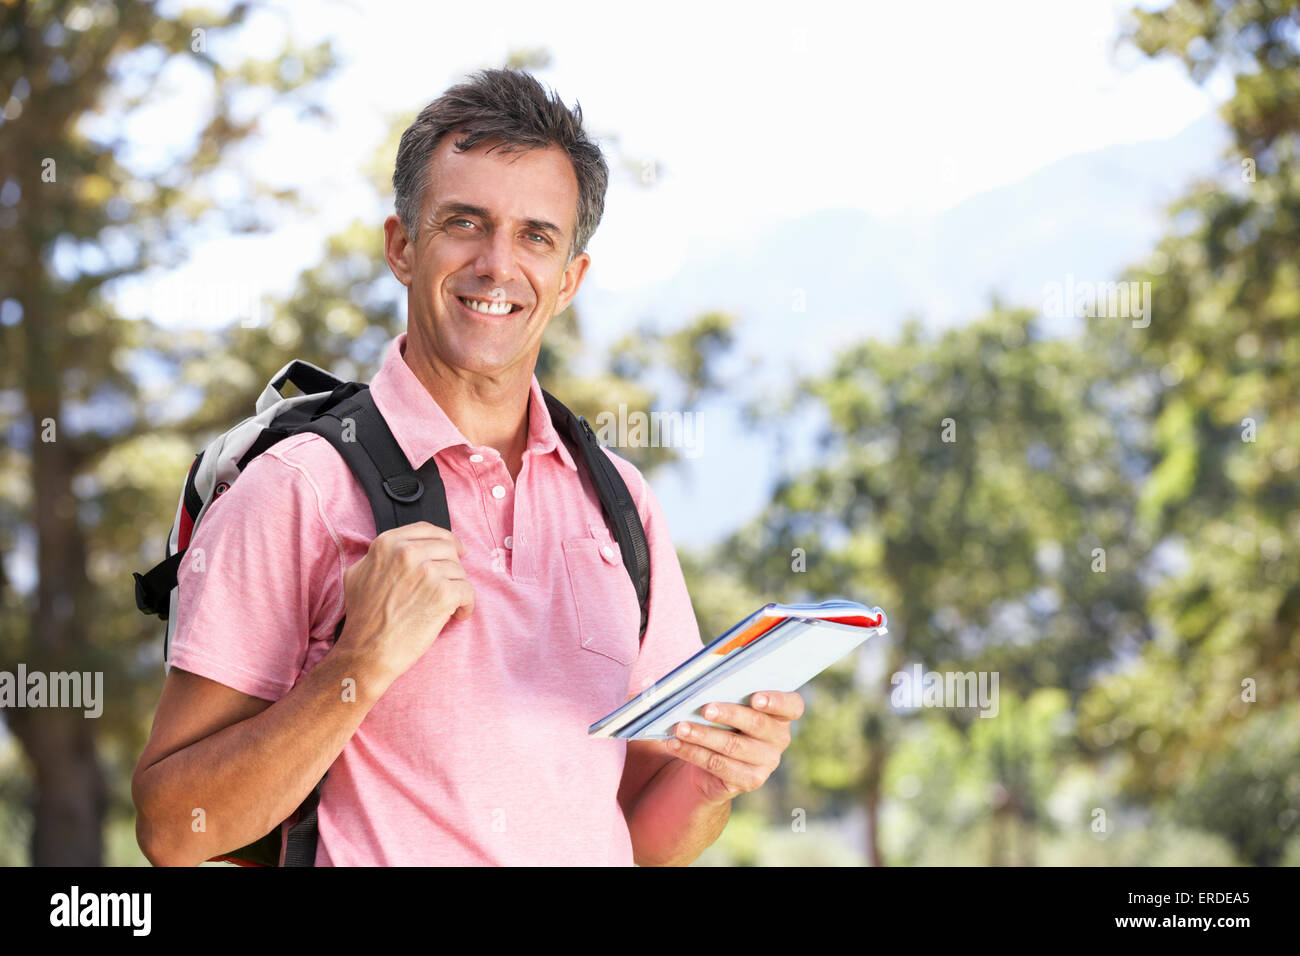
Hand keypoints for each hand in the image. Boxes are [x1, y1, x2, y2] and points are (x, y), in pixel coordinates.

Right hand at [334, 522, 474, 684]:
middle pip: (448, 549)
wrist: (366, 651)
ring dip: (457, 589)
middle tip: (447, 586)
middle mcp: (408, 552)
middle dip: (451, 568)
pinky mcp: (443, 593)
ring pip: (460, 570)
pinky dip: (466, 605)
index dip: (445, 539)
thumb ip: (381, 556)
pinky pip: (468, 591)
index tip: (455, 550)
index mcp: (388, 543)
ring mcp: (427, 571)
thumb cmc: (363, 618)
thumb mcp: (359, 573)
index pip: (428, 530)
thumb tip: (402, 549)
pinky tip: (456, 615)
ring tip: (447, 606)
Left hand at [666, 690, 804, 805]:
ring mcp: (766, 762)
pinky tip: (674, 744)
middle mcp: (779, 739)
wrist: (715, 764)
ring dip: (703, 735)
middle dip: (729, 714)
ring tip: (680, 727)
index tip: (755, 698)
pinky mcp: (749, 780)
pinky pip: (718, 765)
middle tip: (705, 709)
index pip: (792, 706)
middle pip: (757, 724)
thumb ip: (723, 693)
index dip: (777, 701)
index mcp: (780, 715)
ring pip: (733, 746)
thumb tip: (690, 682)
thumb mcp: (728, 706)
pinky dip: (692, 752)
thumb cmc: (722, 723)